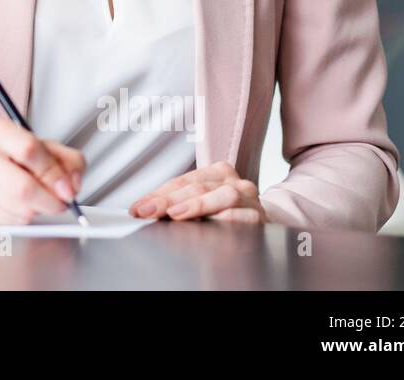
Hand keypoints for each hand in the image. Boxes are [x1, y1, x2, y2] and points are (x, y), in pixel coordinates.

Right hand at [0, 115, 84, 224]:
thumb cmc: (6, 159)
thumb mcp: (38, 146)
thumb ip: (66, 159)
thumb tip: (73, 184)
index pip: (30, 149)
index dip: (55, 173)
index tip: (68, 188)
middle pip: (24, 186)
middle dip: (51, 201)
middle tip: (61, 203)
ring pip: (20, 208)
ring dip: (39, 210)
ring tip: (39, 202)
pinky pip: (10, 222)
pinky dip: (23, 218)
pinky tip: (19, 207)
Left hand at [129, 161, 267, 223]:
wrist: (266, 232)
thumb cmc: (227, 217)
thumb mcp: (201, 205)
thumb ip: (177, 204)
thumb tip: (145, 211)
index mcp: (218, 173)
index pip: (182, 181)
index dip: (157, 195)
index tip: (137, 208)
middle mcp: (235, 182)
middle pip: (198, 187)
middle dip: (168, 200)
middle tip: (147, 212)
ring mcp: (249, 199)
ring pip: (224, 195)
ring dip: (198, 205)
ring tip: (176, 214)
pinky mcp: (260, 219)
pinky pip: (243, 218)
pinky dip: (225, 222)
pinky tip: (209, 228)